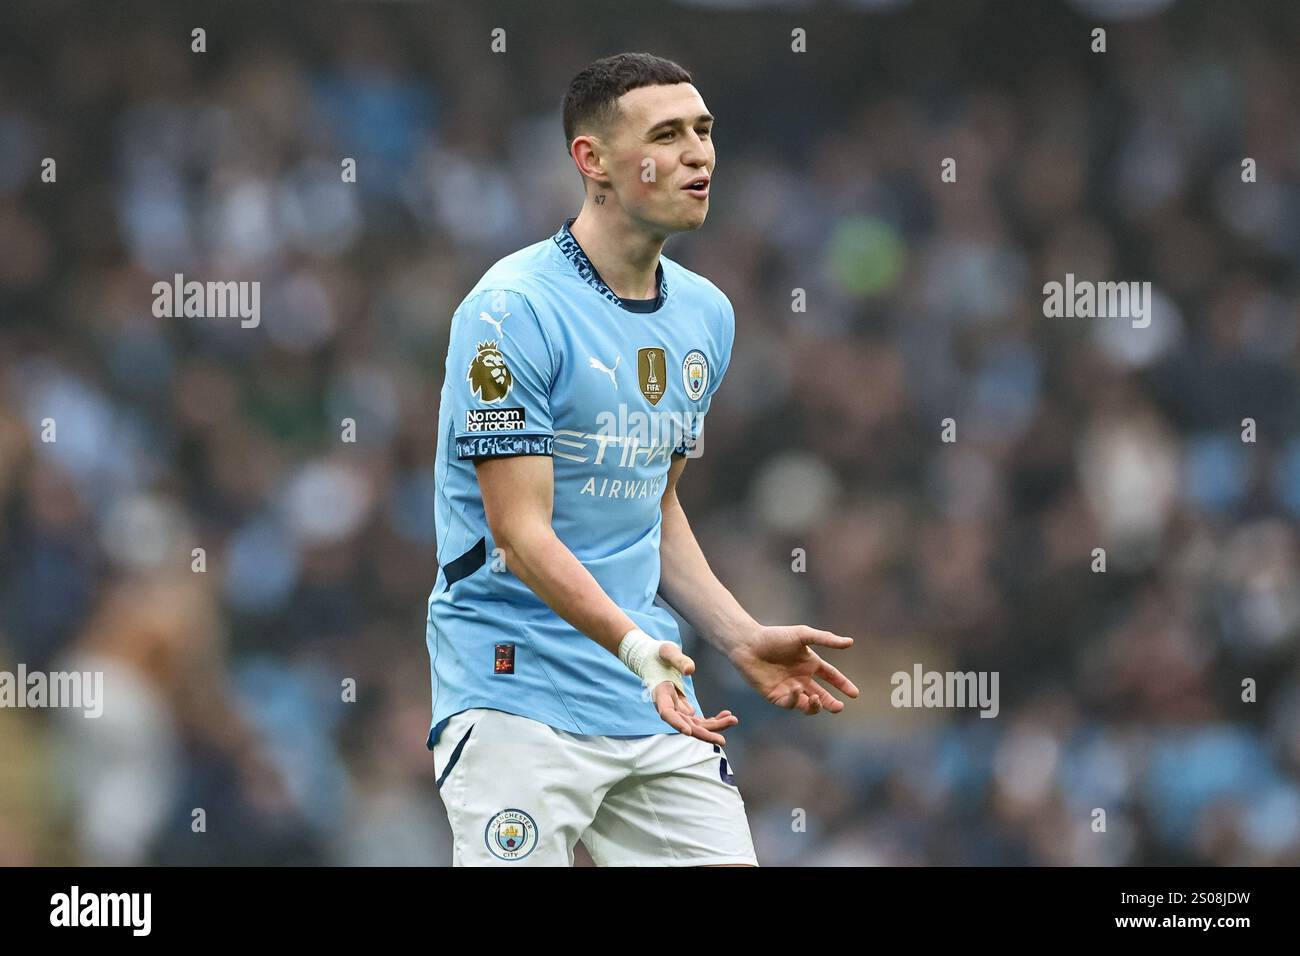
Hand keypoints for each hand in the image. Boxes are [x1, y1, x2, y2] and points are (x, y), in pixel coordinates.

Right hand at [649, 642, 738, 745]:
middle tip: (722, 741)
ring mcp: (677, 710)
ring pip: (696, 725)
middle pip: (686, 725)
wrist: (656, 660)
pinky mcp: (685, 709)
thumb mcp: (668, 651)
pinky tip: (727, 715)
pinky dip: (714, 719)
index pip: (667, 713)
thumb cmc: (660, 654)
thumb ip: (678, 660)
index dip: (677, 723)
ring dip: (714, 726)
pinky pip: (700, 719)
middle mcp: (668, 707)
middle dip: (704, 733)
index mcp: (661, 694)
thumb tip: (690, 670)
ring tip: (733, 720)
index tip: (688, 731)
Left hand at [729, 625, 858, 714]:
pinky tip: (797, 689)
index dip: (843, 685)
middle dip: (831, 703)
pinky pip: (790, 704)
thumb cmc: (775, 636)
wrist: (748, 644)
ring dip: (815, 705)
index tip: (855, 694)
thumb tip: (850, 642)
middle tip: (839, 707)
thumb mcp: (803, 635)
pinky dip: (796, 700)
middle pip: (821, 695)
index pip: (831, 677)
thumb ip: (826, 639)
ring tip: (817, 698)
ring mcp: (789, 688)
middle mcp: (801, 678)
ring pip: (807, 705)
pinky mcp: (775, 696)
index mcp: (810, 663)